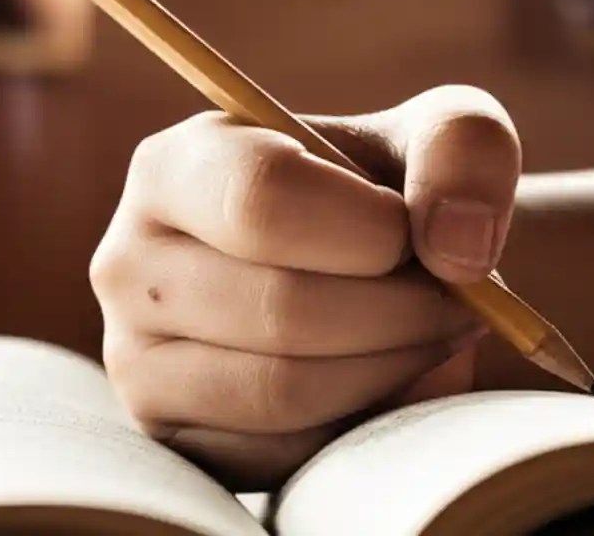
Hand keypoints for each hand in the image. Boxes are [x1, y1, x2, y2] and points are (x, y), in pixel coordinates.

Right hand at [89, 85, 520, 489]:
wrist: (377, 284)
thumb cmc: (399, 200)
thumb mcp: (446, 138)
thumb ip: (463, 148)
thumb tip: (454, 246)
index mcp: (174, 166)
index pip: (260, 198)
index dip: (369, 229)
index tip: (417, 237)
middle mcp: (129, 262)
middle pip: (279, 305)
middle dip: (400, 311)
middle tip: (455, 302)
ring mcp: (137, 361)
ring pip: (281, 387)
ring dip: (389, 366)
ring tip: (430, 334)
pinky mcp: (172, 439)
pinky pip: (281, 455)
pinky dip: (356, 423)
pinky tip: (379, 377)